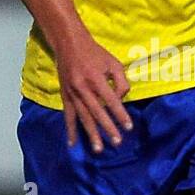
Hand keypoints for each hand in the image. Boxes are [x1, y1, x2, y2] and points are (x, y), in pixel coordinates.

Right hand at [54, 27, 133, 152]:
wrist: (69, 45)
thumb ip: (121, 82)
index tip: (128, 127)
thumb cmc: (95, 54)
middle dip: (107, 128)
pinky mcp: (65, 96)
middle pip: (97, 112)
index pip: (111, 100)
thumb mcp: (114, 63)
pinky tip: (73, 144)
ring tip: (98, 149)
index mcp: (96, 78)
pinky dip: (71, 130)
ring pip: (83, 117)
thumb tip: (121, 100)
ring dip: (91, 134)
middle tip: (117, 142)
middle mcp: (83, 88)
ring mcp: (73, 93)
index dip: (120, 114)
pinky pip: (68, 116)